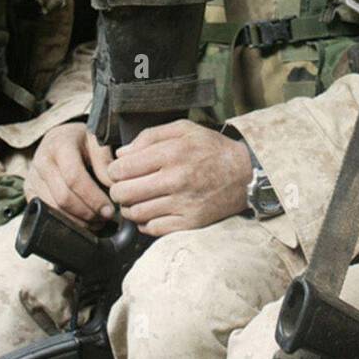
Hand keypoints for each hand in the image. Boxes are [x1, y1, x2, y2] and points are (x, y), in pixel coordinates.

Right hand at [24, 122, 115, 229]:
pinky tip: (80, 221)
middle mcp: (42, 161)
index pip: (74, 177)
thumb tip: (113, 187)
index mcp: (60, 146)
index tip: (108, 210)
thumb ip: (105, 162)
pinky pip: (45, 212)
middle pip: (63, 197)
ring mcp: (32, 177)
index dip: (93, 198)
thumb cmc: (81, 141)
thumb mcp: (97, 141)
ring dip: (77, 221)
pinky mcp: (29, 190)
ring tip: (96, 222)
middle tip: (104, 218)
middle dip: (87, 213)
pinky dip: (65, 221)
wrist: (59, 137)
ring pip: (53, 209)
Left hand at [107, 119, 251, 236]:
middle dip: (117, 190)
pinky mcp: (190, 222)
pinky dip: (145, 223)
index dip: (113, 171)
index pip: (122, 168)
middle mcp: (176, 179)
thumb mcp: (185, 129)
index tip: (119, 171)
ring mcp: (183, 204)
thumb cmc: (213, 149)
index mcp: (172, 153)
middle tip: (123, 187)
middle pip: (124, 193)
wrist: (245, 175)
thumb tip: (122, 154)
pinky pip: (153, 228)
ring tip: (136, 200)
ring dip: (129, 208)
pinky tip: (151, 212)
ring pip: (136, 213)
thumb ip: (151, 136)